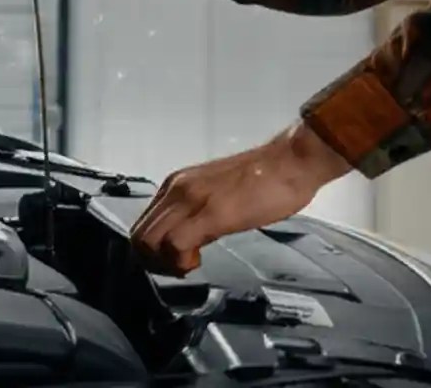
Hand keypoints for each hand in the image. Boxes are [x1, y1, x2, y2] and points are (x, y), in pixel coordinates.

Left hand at [129, 121, 351, 276]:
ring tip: (189, 265)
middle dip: (152, 262)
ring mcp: (192, 199)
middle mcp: (177, 188)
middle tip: (178, 268)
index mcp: (178, 184)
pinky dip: (180, 262)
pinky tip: (198, 260)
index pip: (143, 224)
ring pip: (149, 241)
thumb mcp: (218, 193)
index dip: (152, 251)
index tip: (173, 260)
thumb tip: (190, 236)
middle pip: (139, 236)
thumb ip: (199, 211)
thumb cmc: (265, 177)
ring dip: (164, 263)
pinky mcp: (211, 213)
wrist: (291, 160)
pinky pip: (175, 244)